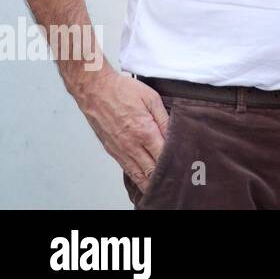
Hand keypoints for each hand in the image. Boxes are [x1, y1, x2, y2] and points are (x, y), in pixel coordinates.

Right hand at [73, 69, 169, 191]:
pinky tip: (144, 179)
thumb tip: (175, 134)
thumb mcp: (151, 98)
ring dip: (149, 183)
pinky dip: (136, 176)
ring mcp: (119, 149)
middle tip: (177, 181)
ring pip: (137, 174)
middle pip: (151, 170)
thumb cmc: (122, 90)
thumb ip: (164, 119)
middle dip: (164, 177)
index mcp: (144, 131)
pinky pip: (126, 168)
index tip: (185, 167)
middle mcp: (131, 145)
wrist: (94, 90)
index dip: (174, 164)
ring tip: (162, 188)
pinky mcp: (111, 150)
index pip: (163, 156)